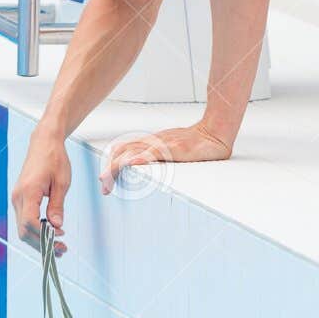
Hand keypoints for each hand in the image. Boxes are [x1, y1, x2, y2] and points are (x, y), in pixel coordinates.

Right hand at [13, 130, 72, 235]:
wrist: (44, 143)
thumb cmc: (55, 159)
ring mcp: (17, 198)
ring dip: (39, 239)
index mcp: (28, 191)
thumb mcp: (62, 182)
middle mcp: (18, 197)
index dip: (44, 234)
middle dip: (42, 244)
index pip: (29, 222)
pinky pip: (25, 220)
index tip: (61, 236)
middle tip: (62, 250)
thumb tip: (57, 227)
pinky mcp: (20, 199)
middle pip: (24, 230)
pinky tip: (51, 231)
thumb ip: (57, 205)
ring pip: (23, 228)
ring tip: (59, 245)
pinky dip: (36, 229)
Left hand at [98, 123, 231, 193]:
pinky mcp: (173, 148)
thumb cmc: (197, 142)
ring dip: (118, 166)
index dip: (111, 161)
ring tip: (107, 178)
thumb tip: (143, 167)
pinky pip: (153, 152)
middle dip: (110, 168)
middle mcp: (154, 142)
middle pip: (124, 151)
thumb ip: (158, 155)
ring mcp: (163, 144)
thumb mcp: (172, 147)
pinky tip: (131, 164)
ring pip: (133, 152)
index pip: (124, 149)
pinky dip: (140, 158)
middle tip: (103, 185)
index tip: (104, 177)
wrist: (215, 132)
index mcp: (152, 142)